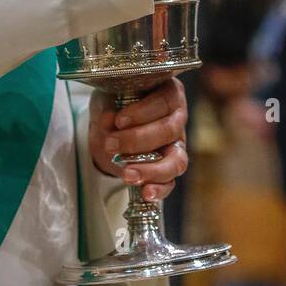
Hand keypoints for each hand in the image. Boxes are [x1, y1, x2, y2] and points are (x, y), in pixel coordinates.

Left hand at [88, 77, 188, 201]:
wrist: (109, 129)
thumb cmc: (114, 105)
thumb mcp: (107, 99)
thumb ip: (108, 107)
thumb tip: (109, 121)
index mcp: (168, 93)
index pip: (164, 101)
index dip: (143, 112)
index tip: (119, 121)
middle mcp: (178, 118)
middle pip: (169, 130)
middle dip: (137, 140)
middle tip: (111, 145)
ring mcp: (177, 145)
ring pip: (177, 160)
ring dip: (151, 169)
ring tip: (127, 174)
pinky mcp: (170, 168)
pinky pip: (171, 182)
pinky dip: (159, 189)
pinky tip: (146, 192)